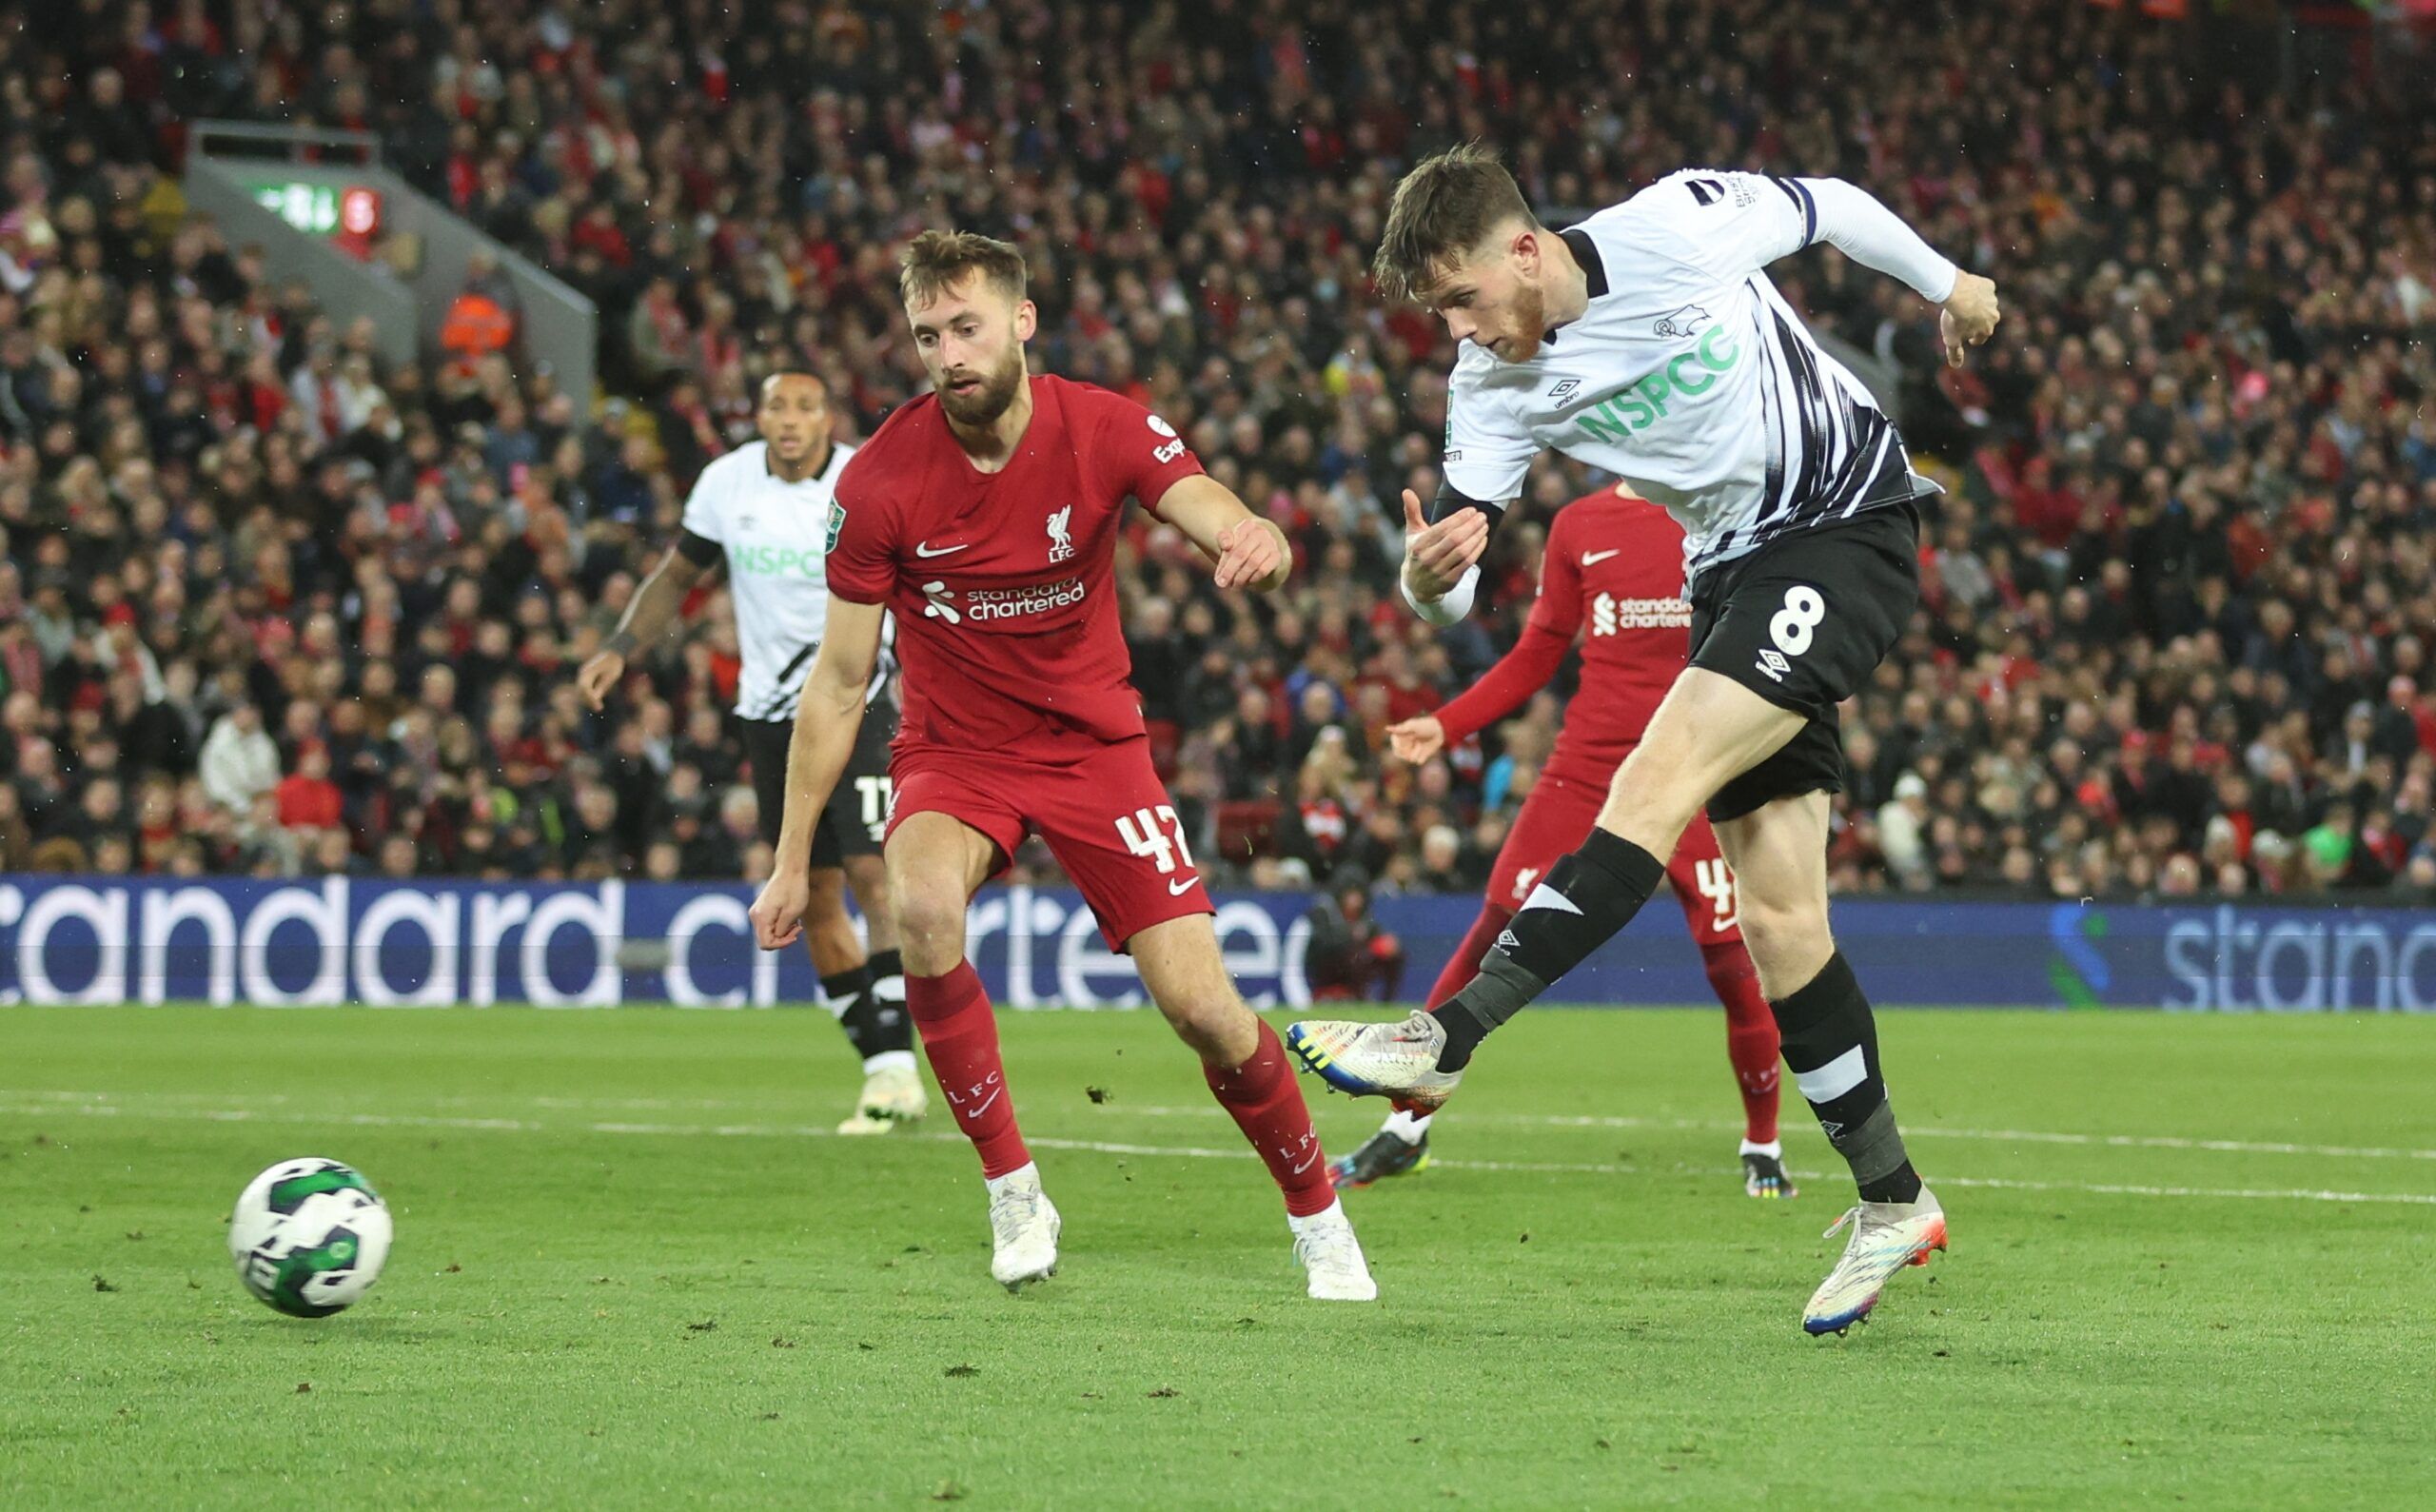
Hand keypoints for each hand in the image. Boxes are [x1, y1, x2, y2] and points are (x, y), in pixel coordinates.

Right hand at [575, 650, 625, 710]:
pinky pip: (586, 689)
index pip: (584, 688)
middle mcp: (583, 673)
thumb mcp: (610, 676)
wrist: (613, 652)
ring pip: (582, 691)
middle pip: (581, 690)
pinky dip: (590, 695)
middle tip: (599, 708)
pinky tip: (598, 701)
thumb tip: (595, 698)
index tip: (599, 706)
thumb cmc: (613, 663)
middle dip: (588, 700)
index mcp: (587, 672)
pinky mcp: (588, 677)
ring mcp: (584, 675)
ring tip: (599, 707)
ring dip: (588, 699)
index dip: (590, 699)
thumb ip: (602, 686)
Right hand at [749, 868, 810, 950]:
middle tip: (797, 927)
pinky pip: (768, 926)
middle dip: (783, 939)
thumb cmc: (794, 889)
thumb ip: (782, 930)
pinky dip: (780, 925)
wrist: (790, 870)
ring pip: (767, 934)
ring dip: (782, 932)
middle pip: (765, 940)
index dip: (782, 944)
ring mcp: (756, 912)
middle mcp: (754, 916)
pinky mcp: (761, 910)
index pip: (766, 944)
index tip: (795, 935)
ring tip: (796, 921)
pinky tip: (791, 917)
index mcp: (761, 917)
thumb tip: (775, 939)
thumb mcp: (792, 912)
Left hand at [1212, 518, 1286, 589]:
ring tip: (1233, 585)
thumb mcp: (1229, 542)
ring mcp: (1270, 543)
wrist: (1261, 550)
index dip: (1223, 563)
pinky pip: (1263, 570)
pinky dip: (1253, 578)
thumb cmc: (1240, 546)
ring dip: (1241, 577)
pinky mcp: (1277, 555)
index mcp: (1246, 526)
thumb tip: (1226, 545)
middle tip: (1221, 584)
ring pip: (1253, 563)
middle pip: (1241, 554)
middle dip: (1230, 571)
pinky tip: (1247, 582)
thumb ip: (1223, 539)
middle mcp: (1260, 532)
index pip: (1231, 544)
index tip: (1218, 577)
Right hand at [1386, 714, 1446, 764]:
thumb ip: (1399, 729)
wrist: (1440, 730)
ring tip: (1422, 744)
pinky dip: (1422, 756)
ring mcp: (1413, 752)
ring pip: (1410, 759)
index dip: (1401, 745)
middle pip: (1400, 755)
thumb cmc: (1425, 725)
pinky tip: (1426, 749)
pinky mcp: (1421, 757)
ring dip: (1417, 752)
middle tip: (1415, 741)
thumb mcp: (1412, 726)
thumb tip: (1386, 728)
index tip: (1409, 738)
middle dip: (1408, 750)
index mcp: (1400, 738)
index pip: (1395, 748)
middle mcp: (1405, 745)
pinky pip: (1418, 761)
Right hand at [1401, 488, 1488, 603]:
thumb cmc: (1417, 552)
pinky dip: (1477, 550)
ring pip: (1463, 551)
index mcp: (1418, 545)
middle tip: (1482, 516)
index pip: (1442, 529)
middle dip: (1471, 526)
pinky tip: (1483, 539)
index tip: (1471, 510)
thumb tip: (1406, 491)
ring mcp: (1439, 571)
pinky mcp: (1450, 580)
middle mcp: (1428, 559)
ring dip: (1476, 537)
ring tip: (1484, 525)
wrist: (1417, 584)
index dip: (1459, 518)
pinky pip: (1467, 563)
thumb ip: (1412, 512)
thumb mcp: (1412, 533)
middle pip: (1455, 539)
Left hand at [1939, 271, 2000, 367]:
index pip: (1981, 337)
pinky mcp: (1989, 286)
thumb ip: (1954, 354)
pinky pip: (1985, 288)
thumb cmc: (1955, 318)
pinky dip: (1979, 290)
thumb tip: (1956, 366)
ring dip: (1979, 305)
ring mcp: (1993, 299)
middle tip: (1968, 320)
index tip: (1969, 339)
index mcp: (1987, 329)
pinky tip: (1970, 290)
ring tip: (1967, 304)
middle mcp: (1994, 315)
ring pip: (1987, 304)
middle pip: (1987, 320)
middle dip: (1979, 322)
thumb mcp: (1952, 340)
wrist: (1957, 293)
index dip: (1974, 339)